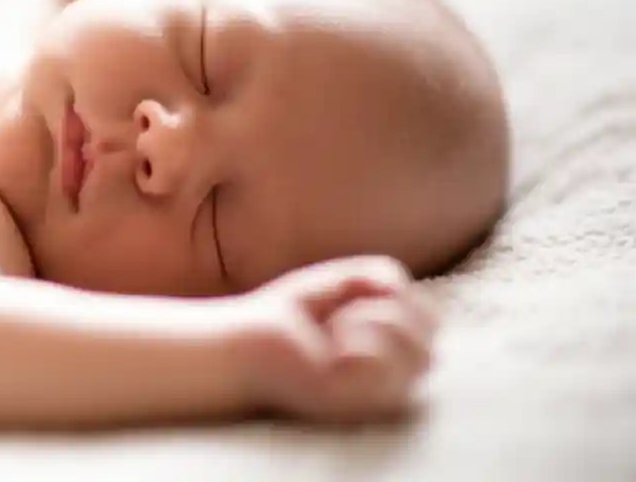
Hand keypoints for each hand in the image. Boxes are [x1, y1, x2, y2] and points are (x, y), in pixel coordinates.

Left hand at [241, 256, 437, 422]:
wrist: (242, 340)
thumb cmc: (292, 314)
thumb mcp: (345, 281)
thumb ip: (383, 274)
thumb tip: (399, 291)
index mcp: (395, 355)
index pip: (434, 321)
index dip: (404, 297)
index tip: (358, 298)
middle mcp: (391, 382)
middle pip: (434, 338)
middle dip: (394, 310)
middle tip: (345, 313)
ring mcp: (375, 397)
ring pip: (421, 355)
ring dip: (378, 322)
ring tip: (338, 328)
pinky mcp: (352, 402)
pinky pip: (385, 365)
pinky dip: (360, 341)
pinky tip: (331, 348)